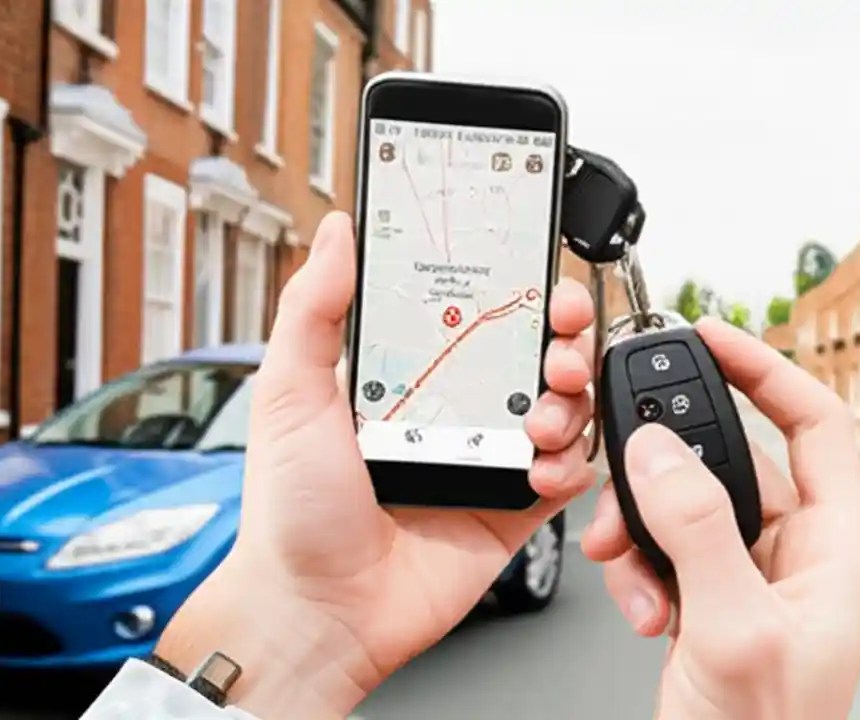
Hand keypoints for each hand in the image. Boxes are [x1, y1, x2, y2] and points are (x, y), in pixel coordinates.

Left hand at [156, 212, 597, 718]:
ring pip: (563, 407)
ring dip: (570, 398)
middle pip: (534, 352)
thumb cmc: (291, 512)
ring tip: (542, 415)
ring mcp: (488, 459)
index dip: (515, 287)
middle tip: (558, 340)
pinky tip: (538, 469)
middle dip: (563, 335)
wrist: (316, 612)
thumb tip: (340, 231)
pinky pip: (566, 476)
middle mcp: (456, 411)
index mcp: (410, 376)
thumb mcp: (289, 393)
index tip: (536, 271)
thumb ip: (315, 309)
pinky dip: (569, 465)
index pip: (476, 312)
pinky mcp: (512, 510)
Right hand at [581, 318, 859, 719]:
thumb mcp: (732, 627)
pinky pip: (668, 549)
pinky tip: (637, 604)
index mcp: (838, 547)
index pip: (815, 424)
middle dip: (670, 471)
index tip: (713, 336)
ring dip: (645, 527)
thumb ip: (697, 528)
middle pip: (731, 459)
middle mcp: (799, 554)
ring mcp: (752, 578)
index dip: (768, 370)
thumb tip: (662, 450)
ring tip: (626, 564)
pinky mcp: (711, 600)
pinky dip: (639, 567)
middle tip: (627, 477)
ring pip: (688, 505)